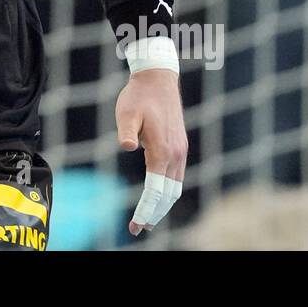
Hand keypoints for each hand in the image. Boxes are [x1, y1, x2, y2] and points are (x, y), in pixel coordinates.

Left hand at [116, 67, 186, 235]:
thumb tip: (126, 147)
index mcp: (163, 150)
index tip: (136, 225)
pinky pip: (177, 176)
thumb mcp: (127, 112)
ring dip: (163, 204)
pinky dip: (168, 192)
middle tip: (139, 228)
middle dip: (155, 212)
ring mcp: (180, 150)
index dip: (146, 209)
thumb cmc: (138, 96)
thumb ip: (126, 131)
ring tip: (149, 217)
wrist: (158, 78)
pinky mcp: (180, 145)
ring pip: (175, 187)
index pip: (155, 190)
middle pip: (169, 194)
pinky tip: (158, 196)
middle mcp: (176, 154)